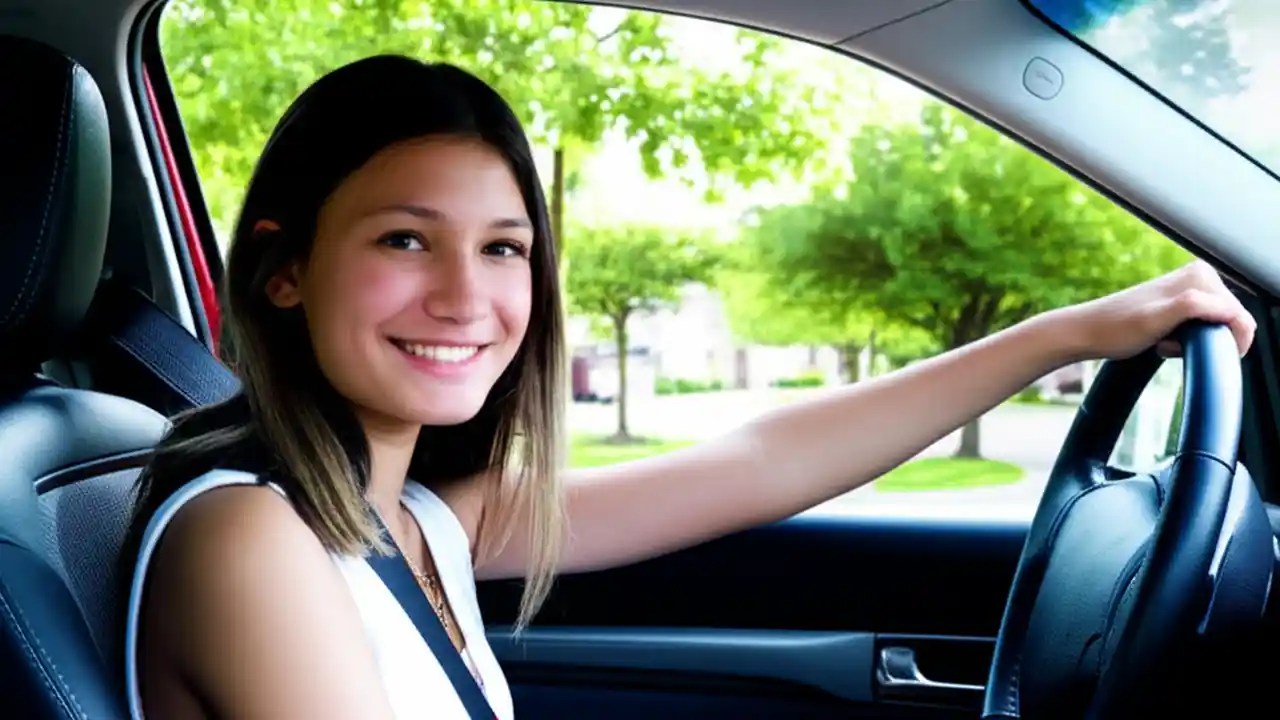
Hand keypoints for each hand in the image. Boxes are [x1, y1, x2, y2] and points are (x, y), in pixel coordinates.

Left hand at [1059, 260, 1254, 359]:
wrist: (1086, 332)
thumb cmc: (1116, 329)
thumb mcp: (1159, 319)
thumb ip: (1196, 307)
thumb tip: (1227, 307)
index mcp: (1201, 275)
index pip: (1241, 317)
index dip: (1226, 343)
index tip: (1196, 352)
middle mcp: (1199, 276)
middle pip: (1229, 323)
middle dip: (1207, 341)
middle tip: (1170, 343)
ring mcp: (1190, 289)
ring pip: (1215, 329)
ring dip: (1195, 343)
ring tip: (1164, 341)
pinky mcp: (1181, 303)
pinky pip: (1200, 330)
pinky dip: (1185, 341)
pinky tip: (1162, 340)